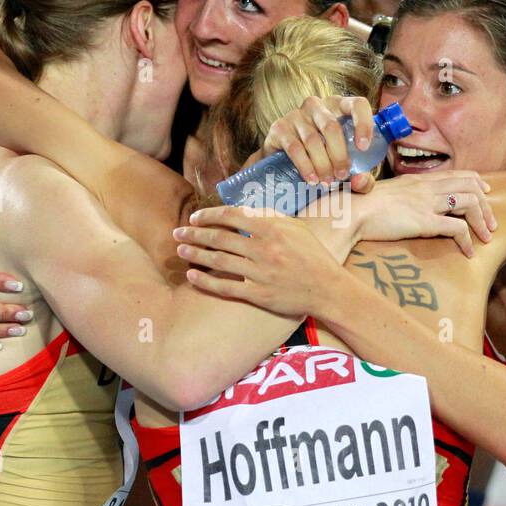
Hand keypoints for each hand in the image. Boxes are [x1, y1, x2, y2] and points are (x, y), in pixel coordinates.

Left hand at [172, 206, 343, 317]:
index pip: (231, 216)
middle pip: (219, 238)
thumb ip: (269, 216)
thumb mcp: (295, 227)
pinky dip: (206, 282)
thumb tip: (242, 210)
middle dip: (194, 235)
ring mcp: (260, 273)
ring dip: (195, 255)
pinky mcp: (259, 295)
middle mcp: (263, 249)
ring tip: (180, 251)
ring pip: (218, 261)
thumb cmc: (312, 255)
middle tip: (178, 233)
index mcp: (272, 229)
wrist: (328, 288)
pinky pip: (226, 287)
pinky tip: (192, 276)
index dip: (208, 215)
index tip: (194, 218)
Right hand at [263, 95, 378, 191]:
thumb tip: (360, 180)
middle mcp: (317, 106)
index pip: (357, 104)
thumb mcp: (347, 168)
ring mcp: (296, 115)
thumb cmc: (326, 161)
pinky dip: (305, 166)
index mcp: (339, 107)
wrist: (284, 163)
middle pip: (332, 126)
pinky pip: (294, 148)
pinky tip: (312, 179)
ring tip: (327, 182)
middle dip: (339, 155)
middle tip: (342, 175)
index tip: (364, 147)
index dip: (363, 123)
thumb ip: (361, 178)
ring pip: (313, 139)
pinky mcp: (279, 127)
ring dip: (322, 164)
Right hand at [352, 171, 495, 257]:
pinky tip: (468, 252)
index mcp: (417, 179)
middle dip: (486, 205)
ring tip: (487, 237)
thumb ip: (400, 197)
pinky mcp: (424, 221)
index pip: (456, 174)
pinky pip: (457, 228)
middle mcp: (426, 187)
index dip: (476, 182)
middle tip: (492, 223)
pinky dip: (468, 240)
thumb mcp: (384, 195)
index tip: (486, 192)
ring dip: (483, 221)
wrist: (350, 212)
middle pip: (470, 186)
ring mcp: (426, 202)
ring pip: (470, 203)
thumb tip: (406, 207)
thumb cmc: (360, 207)